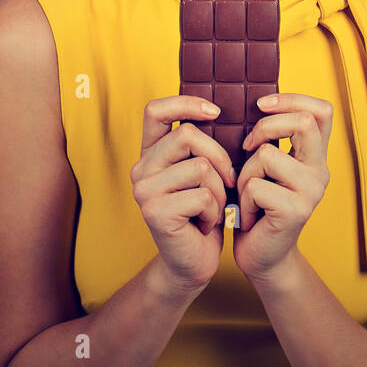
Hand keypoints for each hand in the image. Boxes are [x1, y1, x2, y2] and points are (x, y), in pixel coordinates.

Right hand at [132, 95, 237, 296]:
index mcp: (151, 154)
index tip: (215, 112)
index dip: (186, 103)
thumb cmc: (204, 214)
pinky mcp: (155, 212)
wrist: (193, 263)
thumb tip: (221, 110)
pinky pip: (203, 195)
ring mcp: (144, 191)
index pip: (156, 110)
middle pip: (189, 136)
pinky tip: (206, 224)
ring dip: (220, 191)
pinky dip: (215, 211)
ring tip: (212, 209)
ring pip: (202, 167)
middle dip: (220, 159)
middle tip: (226, 184)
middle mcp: (141, 169)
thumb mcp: (205, 174)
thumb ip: (202, 146)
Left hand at [231, 92, 332, 284]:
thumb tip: (254, 101)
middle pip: (302, 122)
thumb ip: (271, 139)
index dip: (292, 98)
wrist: (262, 257)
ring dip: (245, 172)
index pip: (322, 110)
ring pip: (267, 154)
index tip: (261, 105)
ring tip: (247, 193)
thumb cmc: (257, 206)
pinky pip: (255, 185)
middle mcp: (320, 171)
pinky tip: (248, 214)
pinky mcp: (296, 210)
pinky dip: (242, 199)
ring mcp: (312, 191)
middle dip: (264, 127)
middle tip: (247, 146)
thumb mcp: (266, 167)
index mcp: (315, 156)